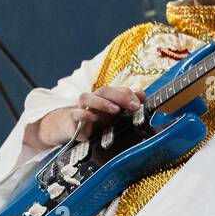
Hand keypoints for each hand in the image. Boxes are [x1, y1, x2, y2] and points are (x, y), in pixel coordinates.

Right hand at [25, 85, 144, 148]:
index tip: (140, 101)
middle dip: (120, 96)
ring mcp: (82, 107)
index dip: (128, 93)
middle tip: (134, 106)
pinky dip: (83, 114)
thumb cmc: (96, 118)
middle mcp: (94, 99)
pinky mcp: (73, 119)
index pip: (117, 90)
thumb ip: (127, 103)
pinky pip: (76, 113)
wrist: (71, 126)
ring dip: (102, 102)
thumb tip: (143, 94)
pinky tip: (91, 117)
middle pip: (104, 91)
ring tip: (115, 110)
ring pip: (88, 97)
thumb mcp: (113, 112)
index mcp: (105, 97)